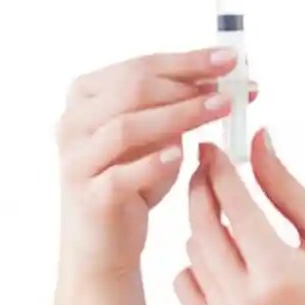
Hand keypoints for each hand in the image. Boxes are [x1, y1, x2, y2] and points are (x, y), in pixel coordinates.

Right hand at [55, 48, 256, 279]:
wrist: (106, 245)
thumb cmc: (136, 181)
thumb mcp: (159, 135)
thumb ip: (181, 104)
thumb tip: (229, 79)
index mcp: (87, 95)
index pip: (141, 66)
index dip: (188, 60)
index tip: (230, 59)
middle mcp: (73, 122)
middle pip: (133, 89)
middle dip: (188, 84)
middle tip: (230, 88)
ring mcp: (76, 160)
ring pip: (127, 126)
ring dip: (179, 114)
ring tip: (220, 110)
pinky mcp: (88, 198)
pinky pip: (119, 176)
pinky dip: (151, 163)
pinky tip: (181, 154)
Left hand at [175, 133, 304, 304]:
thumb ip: (287, 189)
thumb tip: (259, 142)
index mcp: (279, 274)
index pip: (233, 205)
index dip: (219, 167)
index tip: (214, 145)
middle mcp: (245, 302)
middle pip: (201, 226)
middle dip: (203, 188)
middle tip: (211, 165)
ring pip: (192, 253)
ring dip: (204, 225)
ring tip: (229, 209)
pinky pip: (187, 286)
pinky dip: (197, 263)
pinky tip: (225, 253)